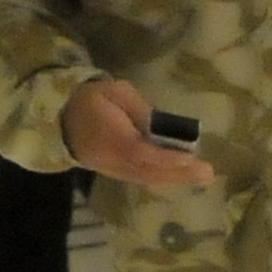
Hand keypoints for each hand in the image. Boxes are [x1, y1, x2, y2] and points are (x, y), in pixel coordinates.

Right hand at [63, 77, 216, 189]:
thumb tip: (160, 124)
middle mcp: (112, 159)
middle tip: (207, 174)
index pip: (139, 151)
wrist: (64, 120)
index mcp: (110, 136)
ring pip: (147, 178)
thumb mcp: (114, 92)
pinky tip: (184, 175)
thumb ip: (137, 108)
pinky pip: (142, 178)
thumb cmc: (94, 100)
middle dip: (179, 174)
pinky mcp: (116, 173)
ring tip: (202, 177)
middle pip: (147, 171)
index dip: (164, 157)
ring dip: (176, 179)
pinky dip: (164, 177)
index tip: (190, 158)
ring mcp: (113, 170)